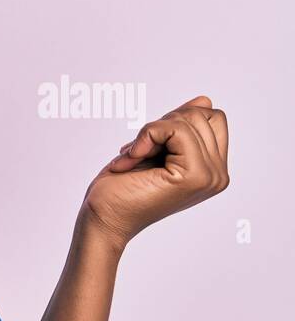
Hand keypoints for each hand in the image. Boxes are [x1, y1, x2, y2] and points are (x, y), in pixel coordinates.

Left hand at [79, 95, 229, 252]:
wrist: (102, 220)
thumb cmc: (120, 188)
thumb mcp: (153, 147)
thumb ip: (180, 127)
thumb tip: (204, 100)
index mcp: (213, 169)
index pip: (211, 118)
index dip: (173, 123)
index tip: (148, 149)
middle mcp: (218, 175)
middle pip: (203, 115)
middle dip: (163, 126)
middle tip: (139, 155)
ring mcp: (210, 177)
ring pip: (188, 119)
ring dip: (150, 134)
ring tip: (135, 160)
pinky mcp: (194, 176)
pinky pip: (174, 129)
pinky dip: (146, 136)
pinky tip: (130, 160)